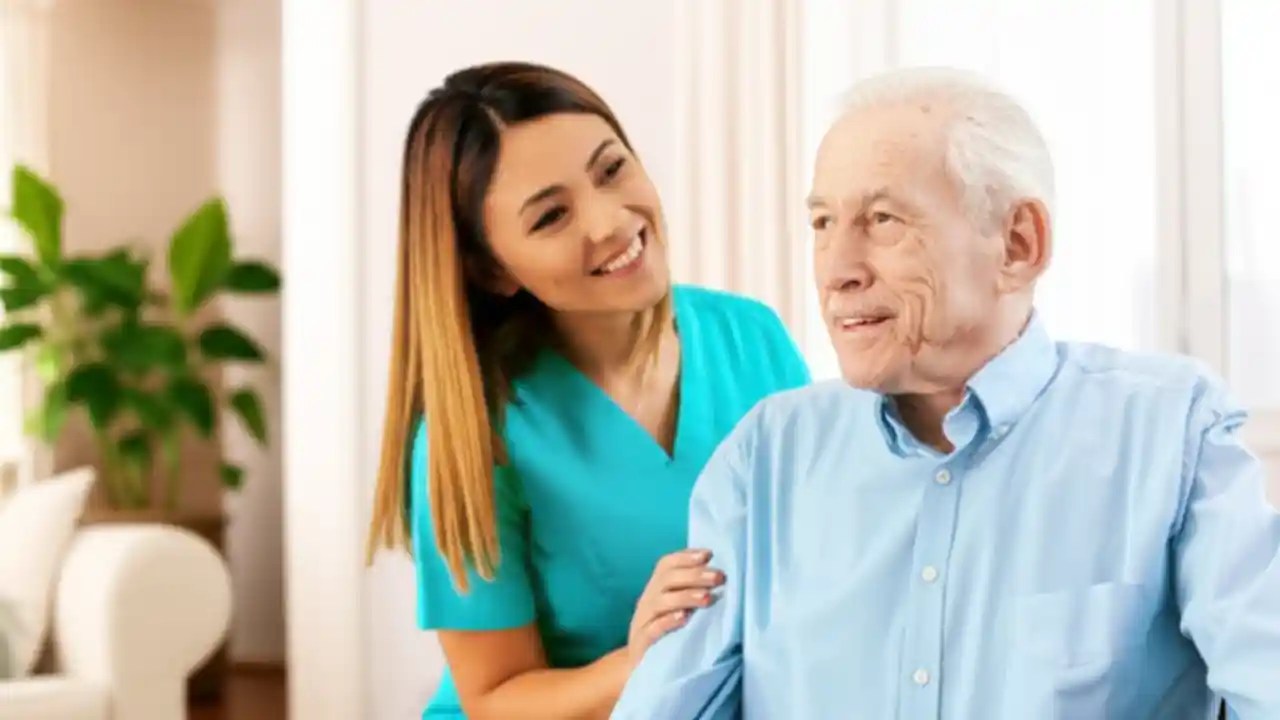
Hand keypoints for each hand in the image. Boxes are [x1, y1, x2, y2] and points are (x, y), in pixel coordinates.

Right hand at [626, 549, 723, 665]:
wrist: (639, 665)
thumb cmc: (666, 632)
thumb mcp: (677, 608)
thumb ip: (691, 591)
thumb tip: (719, 574)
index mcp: (656, 588)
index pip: (666, 564)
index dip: (686, 557)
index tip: (709, 555)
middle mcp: (647, 600)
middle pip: (666, 580)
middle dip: (694, 575)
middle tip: (719, 578)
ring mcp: (643, 620)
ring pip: (661, 602)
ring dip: (686, 597)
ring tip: (708, 598)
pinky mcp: (642, 642)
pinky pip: (653, 629)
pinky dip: (668, 621)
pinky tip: (684, 618)